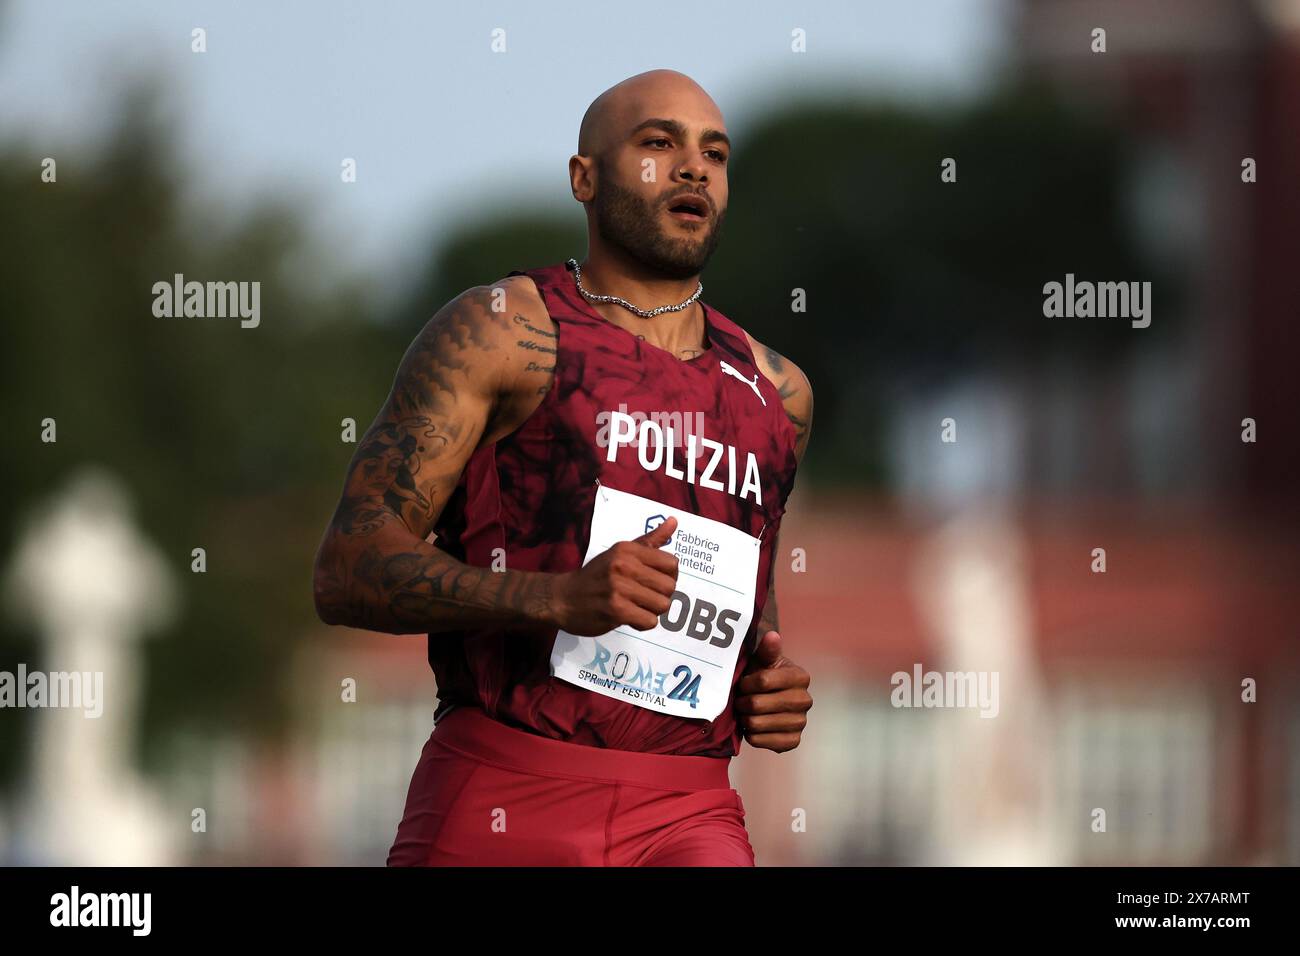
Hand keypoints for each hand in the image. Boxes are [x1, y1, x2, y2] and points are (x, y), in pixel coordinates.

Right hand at [552, 517, 679, 635]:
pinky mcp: (616, 610)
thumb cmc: (596, 575)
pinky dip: (642, 623)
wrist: (562, 598)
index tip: (655, 581)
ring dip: (652, 611)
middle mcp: (624, 566)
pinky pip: (649, 621)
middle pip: (670, 587)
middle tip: (645, 597)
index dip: (669, 576)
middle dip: (661, 596)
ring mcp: (619, 588)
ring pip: (662, 605)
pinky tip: (629, 617)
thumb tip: (674, 521)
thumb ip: (649, 541)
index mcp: (628, 550)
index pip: (671, 563)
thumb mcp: (620, 553)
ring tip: (636, 606)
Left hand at [735, 630, 811, 752]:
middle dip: (742, 702)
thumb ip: (767, 650)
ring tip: (746, 711)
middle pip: (757, 704)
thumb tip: (772, 635)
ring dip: (744, 718)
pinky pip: (761, 740)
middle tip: (740, 699)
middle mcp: (805, 700)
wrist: (768, 701)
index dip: (746, 683)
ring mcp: (801, 722)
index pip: (763, 680)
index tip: (743, 683)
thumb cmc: (762, 676)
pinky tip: (753, 726)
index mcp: (800, 677)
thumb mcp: (762, 661)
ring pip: (756, 723)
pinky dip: (750, 734)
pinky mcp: (793, 741)